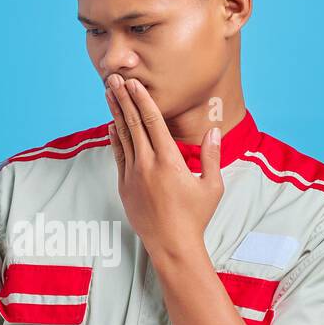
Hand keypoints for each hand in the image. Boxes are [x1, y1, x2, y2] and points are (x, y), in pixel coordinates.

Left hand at [104, 74, 223, 261]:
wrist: (172, 246)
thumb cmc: (195, 217)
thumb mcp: (212, 186)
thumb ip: (211, 156)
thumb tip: (214, 131)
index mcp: (169, 161)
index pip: (153, 122)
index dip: (142, 100)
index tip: (134, 83)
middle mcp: (147, 165)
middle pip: (134, 124)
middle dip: (124, 99)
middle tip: (114, 78)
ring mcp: (133, 176)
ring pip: (123, 137)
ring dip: (116, 113)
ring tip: (109, 94)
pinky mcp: (125, 188)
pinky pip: (118, 157)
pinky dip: (115, 139)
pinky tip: (112, 125)